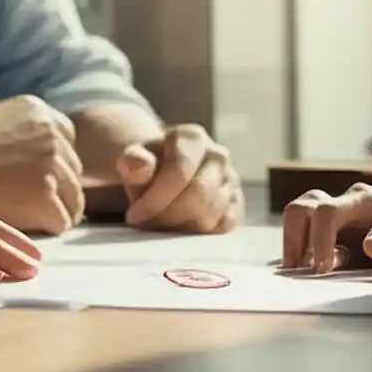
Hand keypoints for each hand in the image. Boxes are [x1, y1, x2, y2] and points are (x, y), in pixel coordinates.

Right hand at [0, 96, 83, 234]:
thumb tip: (42, 160)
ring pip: (73, 199)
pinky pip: (62, 220)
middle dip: (58, 189)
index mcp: (40, 112)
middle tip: (36, 205)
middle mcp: (52, 134)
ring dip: (55, 211)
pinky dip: (47, 227)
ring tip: (31, 220)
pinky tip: (26, 228)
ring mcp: (51, 164)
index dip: (53, 163)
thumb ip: (24, 134)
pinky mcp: (45, 195)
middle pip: (73, 172)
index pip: (67, 140)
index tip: (36, 178)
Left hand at [117, 125, 241, 233]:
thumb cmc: (149, 169)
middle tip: (147, 225)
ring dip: (181, 227)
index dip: (155, 199)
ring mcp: (231, 179)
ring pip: (212, 214)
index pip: (179, 172)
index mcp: (192, 138)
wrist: (166, 175)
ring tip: (160, 225)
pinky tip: (179, 230)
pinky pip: (224, 225)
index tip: (134, 216)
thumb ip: (133, 162)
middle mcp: (218, 155)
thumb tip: (139, 166)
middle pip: (198, 195)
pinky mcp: (238, 204)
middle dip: (168, 216)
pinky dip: (200, 233)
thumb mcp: (133, 161)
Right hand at [282, 185, 371, 271]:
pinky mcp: (327, 228)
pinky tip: (312, 273)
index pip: (325, 212)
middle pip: (299, 210)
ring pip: (296, 218)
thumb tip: (370, 247)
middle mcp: (341, 201)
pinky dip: (300, 253)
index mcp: (362, 200)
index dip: (318, 241)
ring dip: (293, 247)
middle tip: (301, 274)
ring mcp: (331, 213)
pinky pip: (302, 234)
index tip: (322, 270)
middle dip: (293, 243)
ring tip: (304, 274)